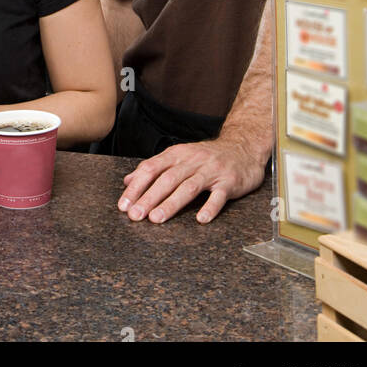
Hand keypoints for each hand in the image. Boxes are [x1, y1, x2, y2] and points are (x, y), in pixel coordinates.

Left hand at [117, 137, 265, 223]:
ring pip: (189, 187)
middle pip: (167, 179)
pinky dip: (210, 207)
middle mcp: (192, 160)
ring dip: (171, 203)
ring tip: (156, 218)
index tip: (124, 204)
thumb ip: (155, 168)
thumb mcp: (179, 156)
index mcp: (177, 154)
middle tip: (135, 215)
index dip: (136, 187)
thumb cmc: (207, 156)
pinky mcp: (229, 182)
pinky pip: (219, 195)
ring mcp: (211, 171)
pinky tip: (201, 219)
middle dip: (149, 198)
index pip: (151, 168)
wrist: (243, 147)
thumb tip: (128, 181)